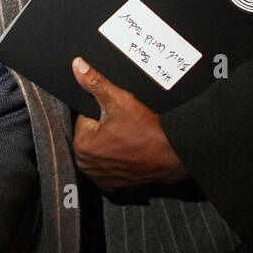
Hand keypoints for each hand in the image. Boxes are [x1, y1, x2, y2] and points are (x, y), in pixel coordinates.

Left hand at [71, 57, 186, 190]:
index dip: (102, 113)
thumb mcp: (119, 100)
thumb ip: (95, 82)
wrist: (174, 154)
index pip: (85, 120)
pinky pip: (111, 168)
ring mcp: (101, 178)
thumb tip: (77, 66)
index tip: (118, 116)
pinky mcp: (115, 186)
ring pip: (102, 152)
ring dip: (111, 146)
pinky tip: (132, 153)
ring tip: (130, 139)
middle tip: (126, 127)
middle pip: (93, 137)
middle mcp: (87, 166)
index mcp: (82, 145)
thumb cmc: (148, 130)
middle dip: (105, 130)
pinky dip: (119, 161)